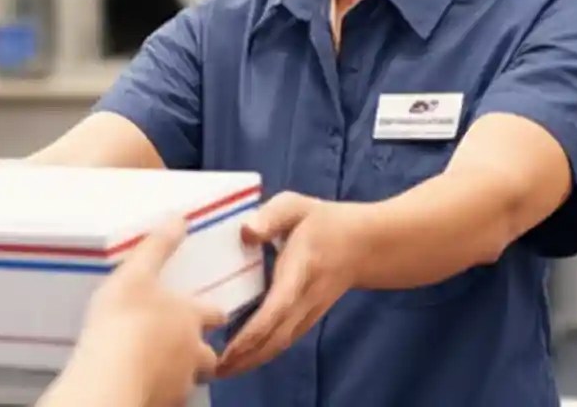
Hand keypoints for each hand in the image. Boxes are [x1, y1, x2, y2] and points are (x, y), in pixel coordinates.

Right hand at [47, 218, 226, 406]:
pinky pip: (167, 398)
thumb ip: (157, 246)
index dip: (212, 313)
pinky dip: (160, 392)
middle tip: (185, 348)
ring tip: (159, 368)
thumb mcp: (135, 273)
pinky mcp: (163, 404)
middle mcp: (193, 352)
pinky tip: (144, 386)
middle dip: (202, 352)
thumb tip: (180, 216)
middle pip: (210, 356)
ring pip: (190, 379)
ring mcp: (180, 383)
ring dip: (180, 373)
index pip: (214, 314)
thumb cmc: (124, 319)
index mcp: (190, 316)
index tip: (213, 313)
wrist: (111, 376)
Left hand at [215, 192, 356, 377]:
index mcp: (301, 269)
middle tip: (213, 368)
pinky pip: (284, 340)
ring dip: (252, 361)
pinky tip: (241, 360)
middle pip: (276, 336)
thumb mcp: (297, 206)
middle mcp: (306, 297)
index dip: (256, 329)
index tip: (231, 345)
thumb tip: (246, 231)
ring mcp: (309, 312)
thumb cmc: (323, 222)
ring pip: (280, 344)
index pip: (280, 305)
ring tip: (221, 370)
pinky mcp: (308, 318)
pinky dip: (262, 354)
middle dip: (246, 355)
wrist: (364, 244)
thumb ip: (271, 215)